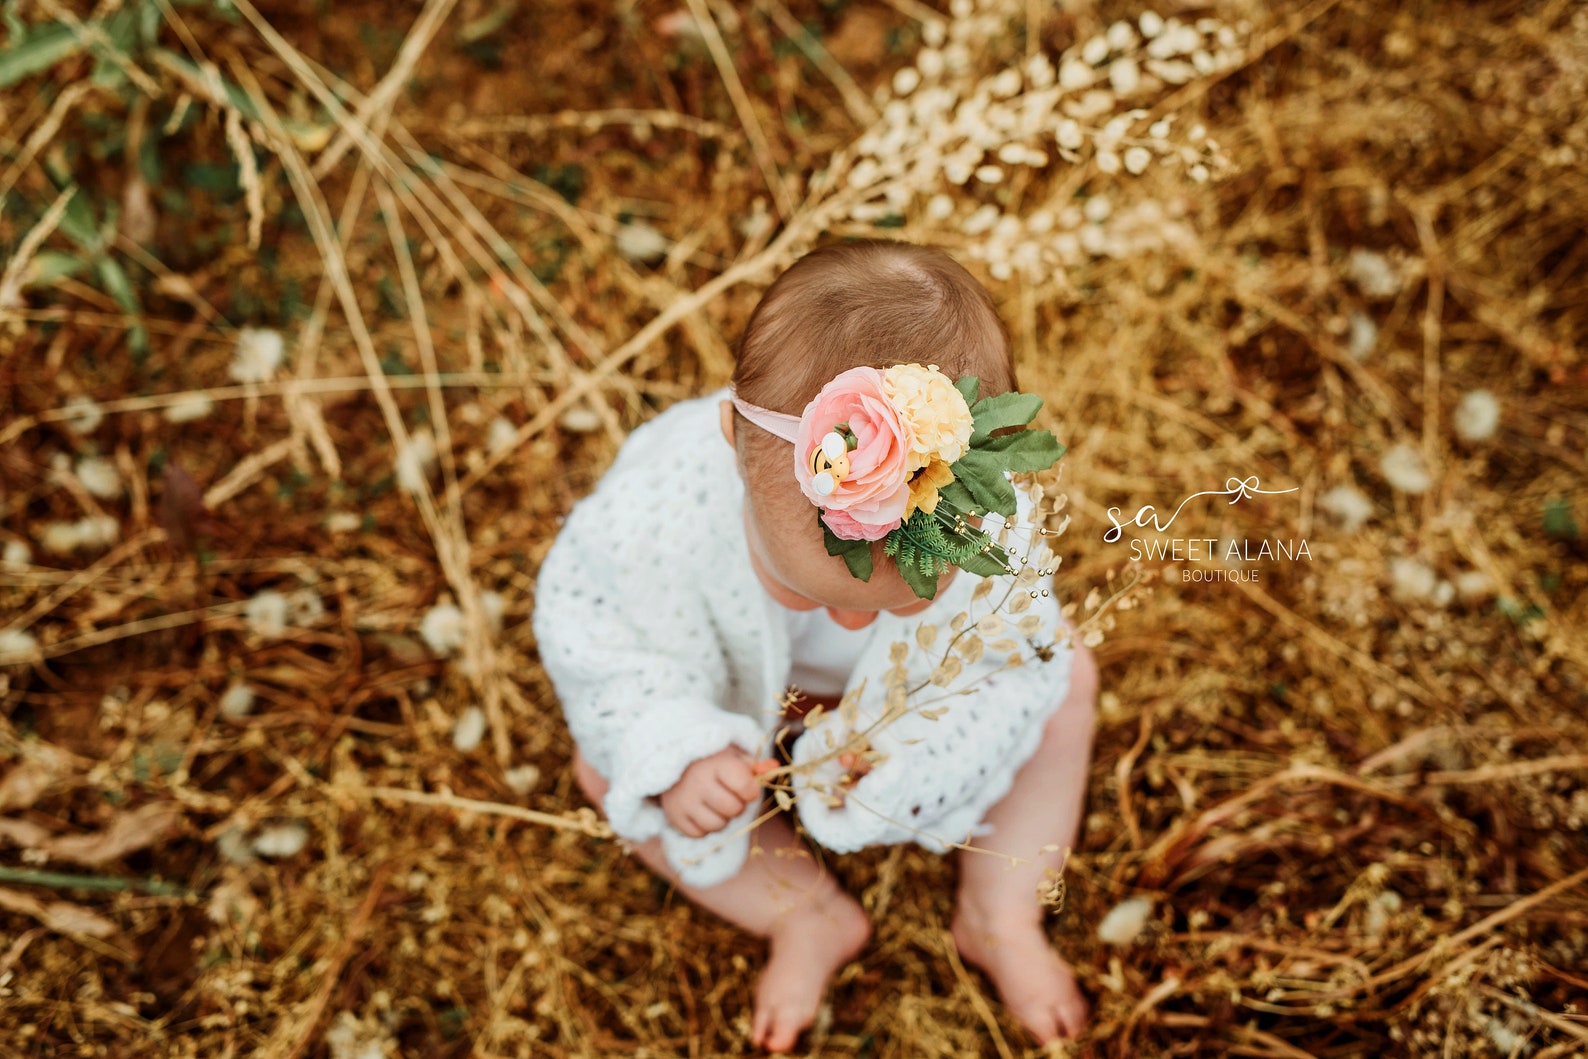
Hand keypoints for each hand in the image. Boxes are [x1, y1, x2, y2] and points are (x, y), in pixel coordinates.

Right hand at [660, 746, 776, 837]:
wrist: (673, 763)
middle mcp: (698, 782)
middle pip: (733, 810)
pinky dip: (704, 826)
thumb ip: (756, 766)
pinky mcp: (674, 816)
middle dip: (736, 805)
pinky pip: (699, 833)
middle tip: (729, 795)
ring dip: (721, 818)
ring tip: (714, 803)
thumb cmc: (711, 761)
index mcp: (717, 764)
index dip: (750, 790)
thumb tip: (775, 768)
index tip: (745, 786)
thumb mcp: (733, 757)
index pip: (746, 787)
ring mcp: (684, 801)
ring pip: (717, 825)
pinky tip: (701, 810)